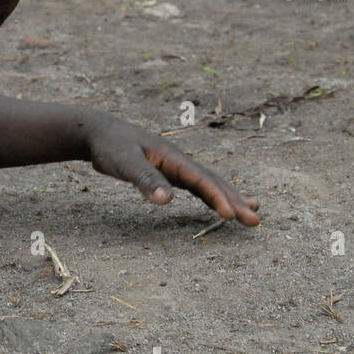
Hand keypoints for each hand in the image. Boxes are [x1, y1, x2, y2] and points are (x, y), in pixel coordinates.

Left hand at [85, 115, 260, 225]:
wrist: (97, 132)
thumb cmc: (110, 146)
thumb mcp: (125, 164)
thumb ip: (146, 180)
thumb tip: (167, 201)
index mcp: (173, 158)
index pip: (202, 180)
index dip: (218, 198)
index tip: (232, 215)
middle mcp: (179, 161)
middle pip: (213, 182)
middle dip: (235, 201)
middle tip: (256, 221)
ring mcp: (175, 167)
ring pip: (208, 184)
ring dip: (229, 198)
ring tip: (252, 211)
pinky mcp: (167, 172)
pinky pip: (195, 186)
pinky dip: (209, 196)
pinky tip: (217, 205)